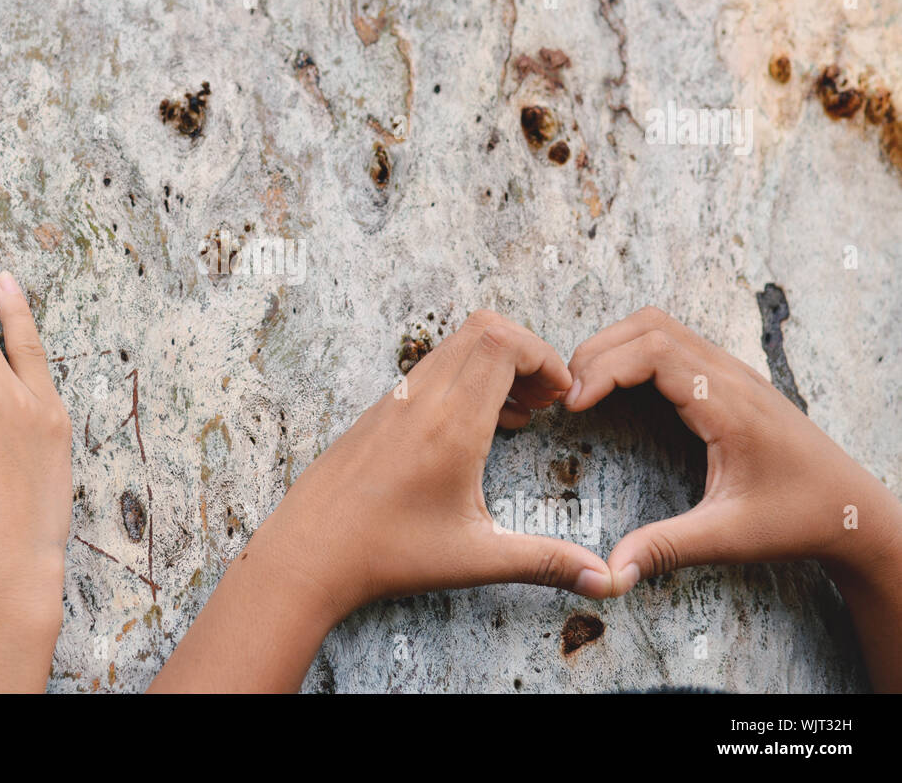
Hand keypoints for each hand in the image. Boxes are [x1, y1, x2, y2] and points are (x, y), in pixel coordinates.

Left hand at [151, 310, 611, 691]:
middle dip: (526, 353)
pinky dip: (462, 381)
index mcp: (452, 423)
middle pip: (483, 329)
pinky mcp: (377, 411)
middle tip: (546, 398)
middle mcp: (422, 398)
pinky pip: (428, 370)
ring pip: (454, 347)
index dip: (544, 355)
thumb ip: (545, 561)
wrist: (307, 554)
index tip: (562, 394)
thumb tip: (602, 579)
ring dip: (493, 366)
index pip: (503, 342)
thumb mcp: (475, 558)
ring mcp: (395, 399)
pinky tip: (474, 430)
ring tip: (519, 415)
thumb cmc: (386, 554)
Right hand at [565, 306, 901, 688]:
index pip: (655, 351)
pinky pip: (674, 343)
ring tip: (584, 389)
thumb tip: (610, 570)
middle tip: (567, 395)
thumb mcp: (729, 537)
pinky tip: (618, 390)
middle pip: (650, 326)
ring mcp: (732, 372)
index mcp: (730, 404)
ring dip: (614, 347)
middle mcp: (731, 376)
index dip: (604, 368)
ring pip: (660, 327)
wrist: (855, 510)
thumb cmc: (799, 519)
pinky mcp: (729, 379)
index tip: (573, 404)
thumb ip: (666, 547)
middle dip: (598, 351)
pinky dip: (634, 354)